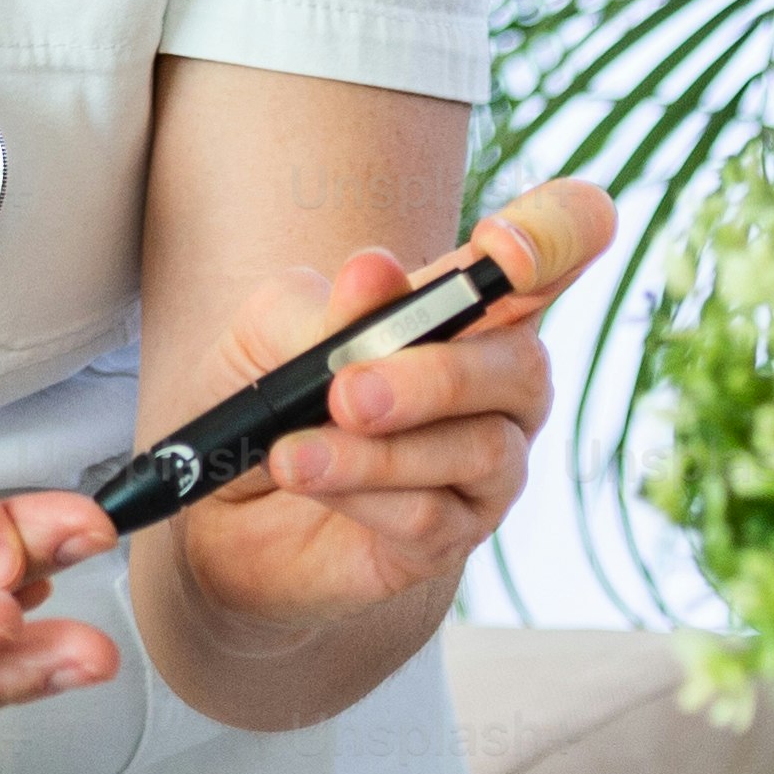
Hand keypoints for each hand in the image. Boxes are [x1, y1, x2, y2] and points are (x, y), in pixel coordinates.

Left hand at [159, 179, 614, 637]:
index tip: (506, 248)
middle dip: (434, 378)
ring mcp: (486, 467)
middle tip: (347, 392)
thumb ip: (329, 308)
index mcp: (470, 307)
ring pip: (476, 451)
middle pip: (520, 368)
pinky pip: (431, 517)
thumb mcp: (274, 329)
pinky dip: (360, 495)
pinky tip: (308, 480)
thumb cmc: (266, 387)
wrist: (216, 497)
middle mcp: (499, 384)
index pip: (552, 253)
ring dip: (375, 452)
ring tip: (291, 453)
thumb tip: (376, 273)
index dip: (557, 234)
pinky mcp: (452, 538)